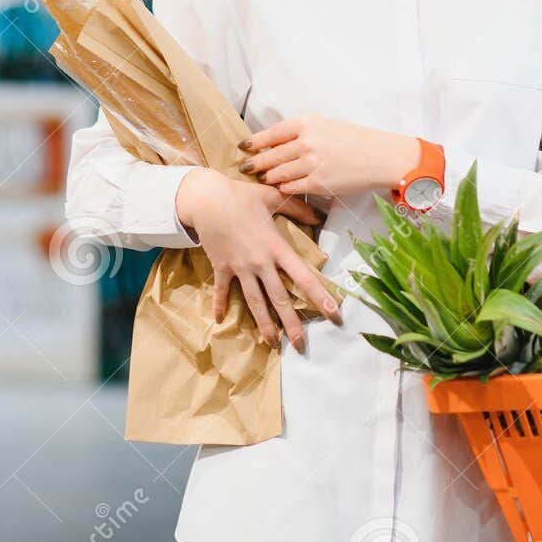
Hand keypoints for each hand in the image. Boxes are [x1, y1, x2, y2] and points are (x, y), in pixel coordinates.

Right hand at [174, 168, 340, 351]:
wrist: (206, 198)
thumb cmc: (241, 195)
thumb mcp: (272, 197)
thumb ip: (298, 208)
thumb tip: (319, 216)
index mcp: (276, 247)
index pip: (304, 277)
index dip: (321, 297)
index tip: (335, 314)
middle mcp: (260, 262)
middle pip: (279, 299)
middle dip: (292, 325)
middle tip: (302, 346)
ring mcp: (240, 267)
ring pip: (254, 302)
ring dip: (263, 325)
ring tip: (273, 344)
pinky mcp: (222, 267)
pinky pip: (222, 290)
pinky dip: (220, 305)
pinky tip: (220, 320)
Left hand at [237, 116, 420, 199]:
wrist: (380, 156)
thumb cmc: (355, 140)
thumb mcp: (326, 125)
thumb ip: (302, 132)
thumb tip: (276, 142)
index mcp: (307, 124)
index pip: (272, 133)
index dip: (255, 141)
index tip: (244, 146)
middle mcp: (305, 142)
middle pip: (271, 155)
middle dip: (256, 163)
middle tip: (245, 167)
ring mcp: (310, 164)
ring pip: (278, 173)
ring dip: (268, 177)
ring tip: (263, 178)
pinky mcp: (317, 183)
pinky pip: (291, 188)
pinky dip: (284, 188)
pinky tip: (282, 188)